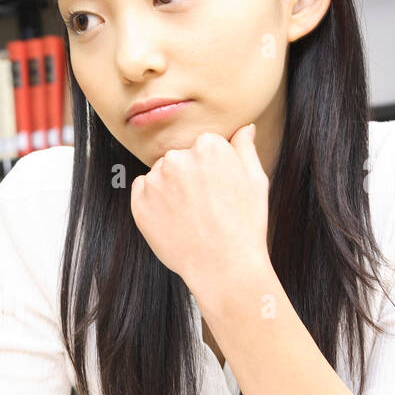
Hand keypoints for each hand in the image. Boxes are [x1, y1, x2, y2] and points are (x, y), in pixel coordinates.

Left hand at [129, 122, 270, 310]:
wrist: (223, 266)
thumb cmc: (244, 225)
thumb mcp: (255, 181)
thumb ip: (245, 149)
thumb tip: (244, 128)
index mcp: (208, 146)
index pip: (202, 146)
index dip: (210, 170)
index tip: (217, 189)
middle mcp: (178, 158)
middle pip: (179, 159)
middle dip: (188, 176)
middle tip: (204, 206)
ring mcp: (156, 181)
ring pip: (160, 175)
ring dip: (169, 189)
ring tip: (190, 216)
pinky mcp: (139, 203)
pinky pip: (142, 192)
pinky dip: (153, 203)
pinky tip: (173, 221)